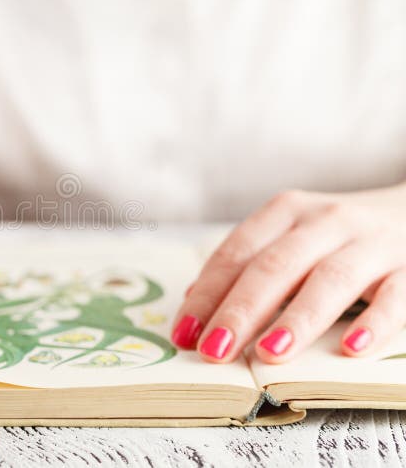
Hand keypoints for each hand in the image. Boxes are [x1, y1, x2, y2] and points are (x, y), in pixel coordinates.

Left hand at [171, 185, 405, 362]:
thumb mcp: (290, 235)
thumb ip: (248, 264)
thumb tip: (193, 303)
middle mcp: (325, 221)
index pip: (236, 254)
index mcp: (285, 212)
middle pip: (275, 267)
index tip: (183, 334)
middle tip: (213, 351)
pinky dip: (376, 321)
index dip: (207, 295)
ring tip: (269, 353)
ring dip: (298, 318)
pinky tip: (352, 348)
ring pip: (331, 279)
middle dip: (240, 310)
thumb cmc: (339, 234)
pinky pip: (397, 295)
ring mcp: (371, 242)